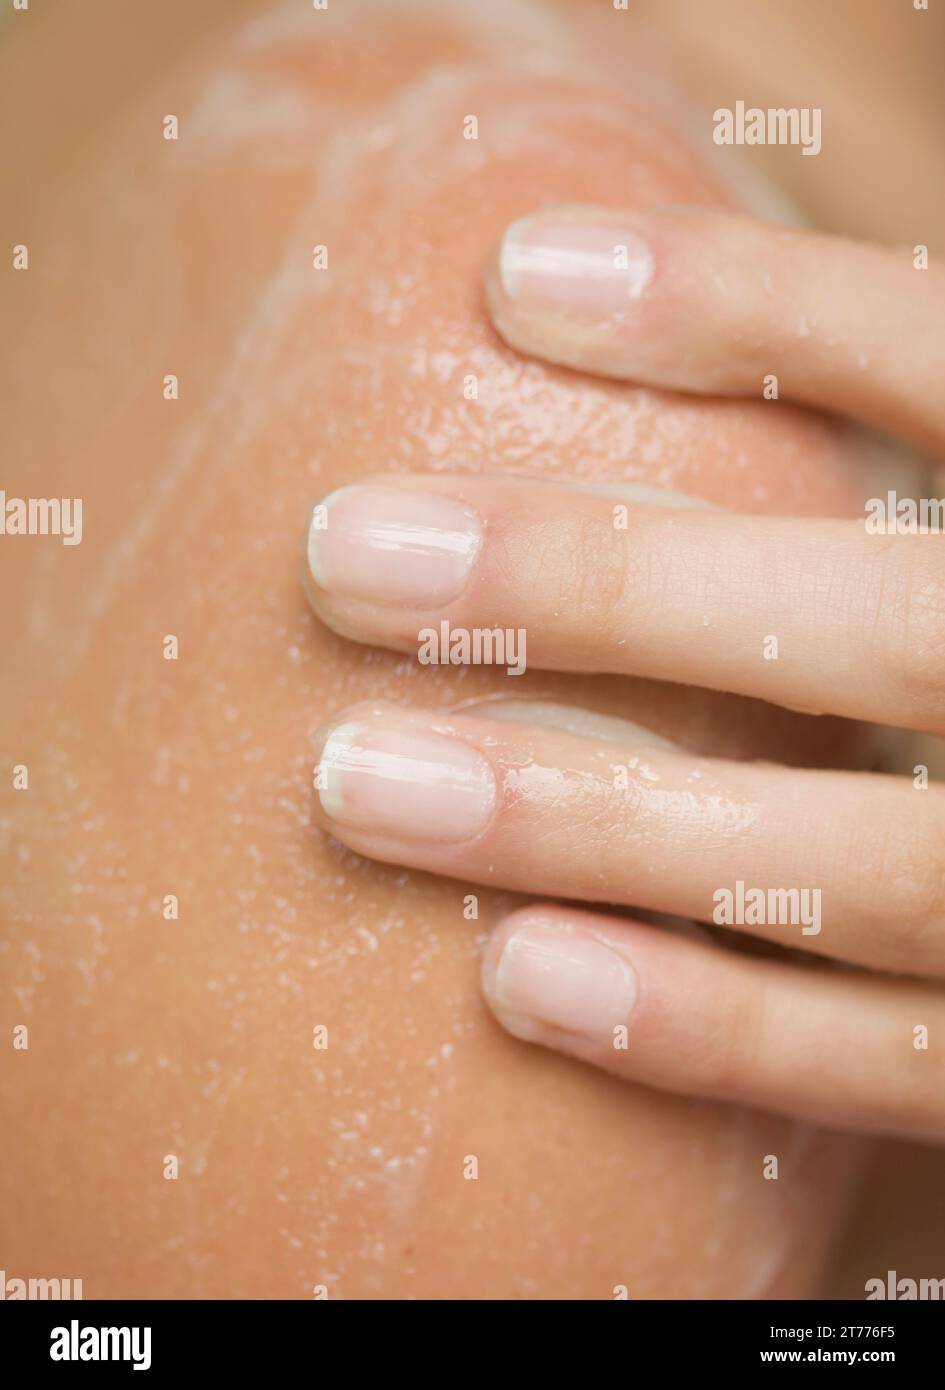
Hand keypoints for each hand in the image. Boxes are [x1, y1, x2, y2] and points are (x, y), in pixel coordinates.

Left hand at [305, 205, 944, 1142]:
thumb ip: (863, 446)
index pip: (939, 360)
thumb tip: (582, 315)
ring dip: (592, 822)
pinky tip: (513, 973)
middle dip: (603, 585)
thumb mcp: (936, 525)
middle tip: (343, 556)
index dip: (751, 306)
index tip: (515, 273)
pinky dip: (705, 1025)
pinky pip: (880, 1059)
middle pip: (877, 626)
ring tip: (361, 784)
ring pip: (856, 864)